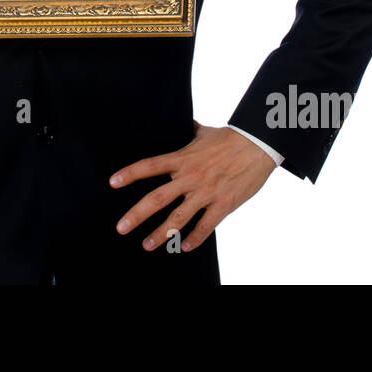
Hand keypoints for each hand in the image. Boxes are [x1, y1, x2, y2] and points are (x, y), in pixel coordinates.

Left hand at [109, 121, 276, 252]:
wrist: (258, 145)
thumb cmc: (231, 138)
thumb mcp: (205, 133)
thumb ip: (191, 132)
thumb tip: (186, 124)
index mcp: (183, 158)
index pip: (150, 166)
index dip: (130, 173)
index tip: (113, 182)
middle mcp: (190, 177)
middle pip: (157, 198)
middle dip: (137, 215)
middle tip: (120, 228)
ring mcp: (206, 192)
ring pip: (178, 218)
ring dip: (161, 234)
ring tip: (147, 245)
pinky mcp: (223, 204)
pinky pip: (206, 226)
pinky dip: (195, 238)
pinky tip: (185, 247)